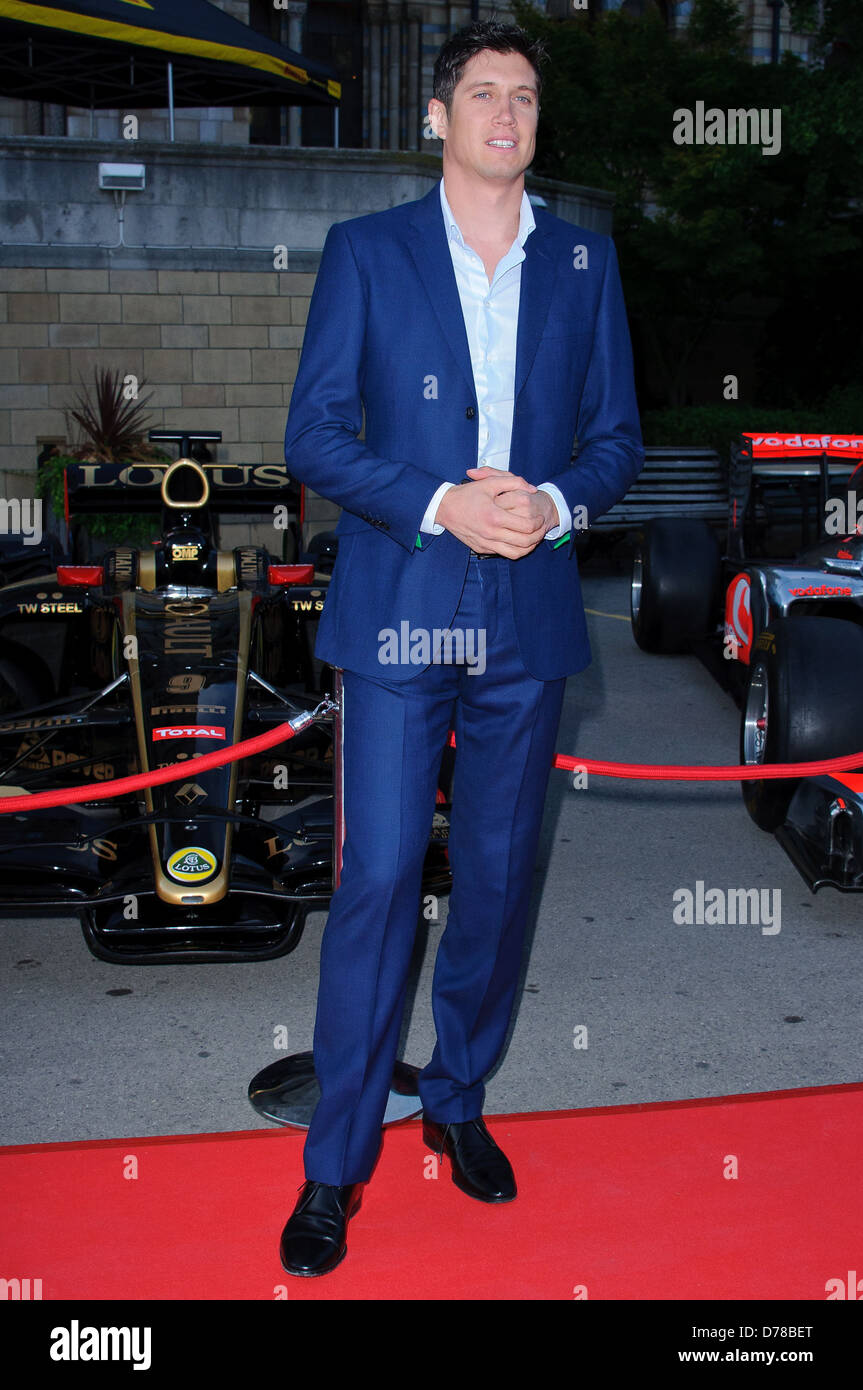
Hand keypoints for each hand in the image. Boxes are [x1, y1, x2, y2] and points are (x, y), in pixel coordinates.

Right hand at [436, 467, 551, 557]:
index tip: (540, 517)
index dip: (538, 522)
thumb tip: (533, 489)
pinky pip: (504, 554)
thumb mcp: (490, 482)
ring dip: (529, 546)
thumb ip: (514, 482)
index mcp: (494, 516)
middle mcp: (490, 533)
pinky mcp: (481, 549)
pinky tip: (519, 541)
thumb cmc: (468, 494)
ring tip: (533, 537)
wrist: (444, 508)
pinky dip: (516, 550)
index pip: (526, 526)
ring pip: (516, 552)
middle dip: (537, 535)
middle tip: (541, 528)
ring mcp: (485, 543)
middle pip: (524, 541)